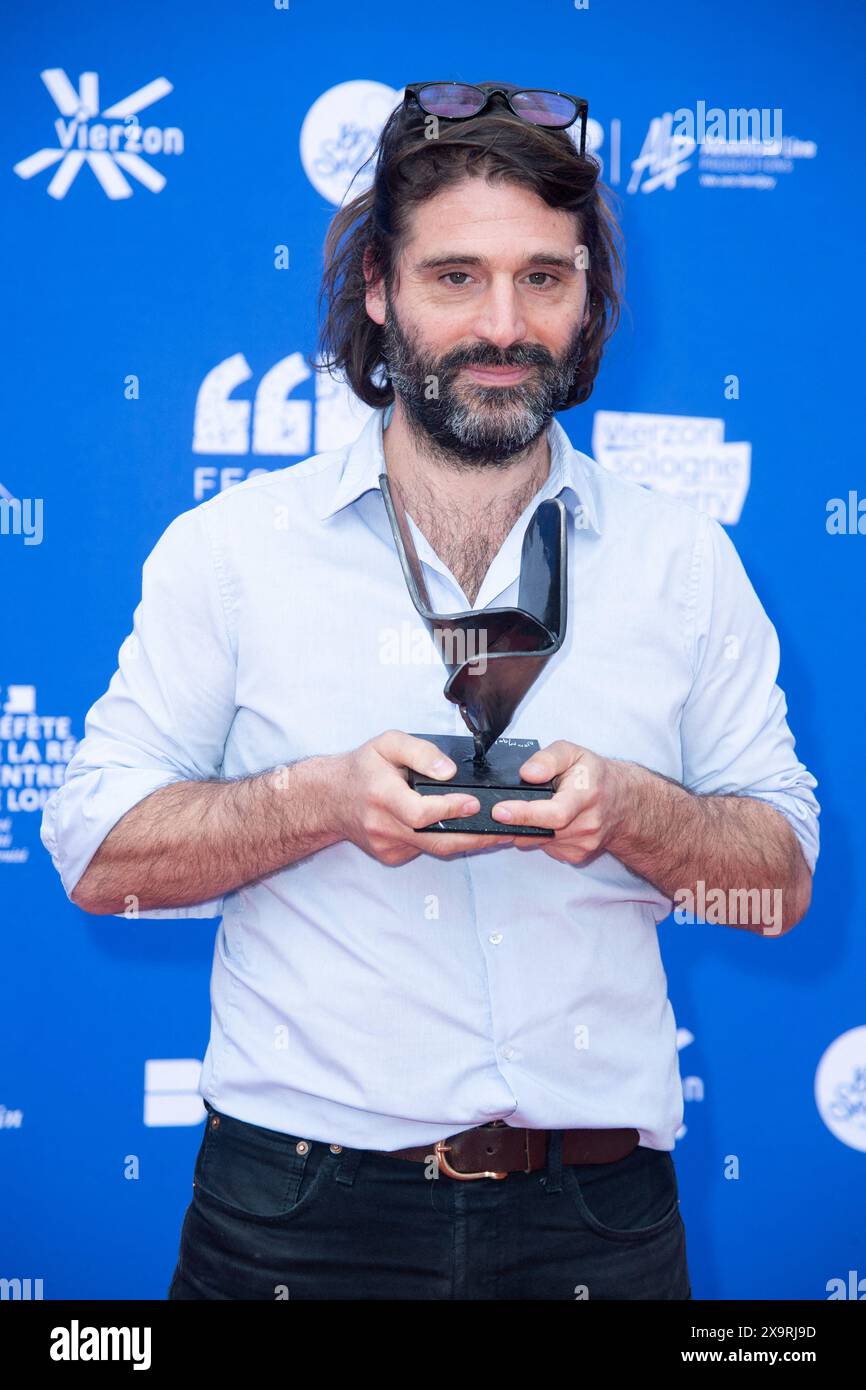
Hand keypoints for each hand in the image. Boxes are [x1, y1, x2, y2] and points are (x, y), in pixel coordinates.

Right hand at [332, 730, 515, 865]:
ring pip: (435, 848)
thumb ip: (420, 752)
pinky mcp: (391, 855)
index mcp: (381, 795)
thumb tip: (449, 771)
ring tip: (496, 832)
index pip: (420, 813)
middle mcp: (383, 825)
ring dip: (467, 842)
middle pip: (435, 840)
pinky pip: (424, 850)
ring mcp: (387, 845)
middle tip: (505, 829)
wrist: (330, 799)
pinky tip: (461, 830)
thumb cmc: (362, 768)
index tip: (475, 803)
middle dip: (474, 836)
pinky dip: (445, 840)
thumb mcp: (387, 743)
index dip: (450, 810)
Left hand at [489, 740, 631, 863]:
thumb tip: (527, 773)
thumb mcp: (573, 753)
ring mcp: (583, 843)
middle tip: (500, 812)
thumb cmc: (595, 776)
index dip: (525, 814)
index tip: (500, 811)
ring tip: (530, 810)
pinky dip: (539, 836)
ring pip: (539, 841)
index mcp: (586, 794)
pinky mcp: (576, 855)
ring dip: (527, 828)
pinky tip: (547, 823)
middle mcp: (587, 823)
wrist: (624, 803)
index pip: (554, 813)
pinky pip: (546, 848)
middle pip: (542, 830)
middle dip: (515, 822)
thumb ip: (548, 759)